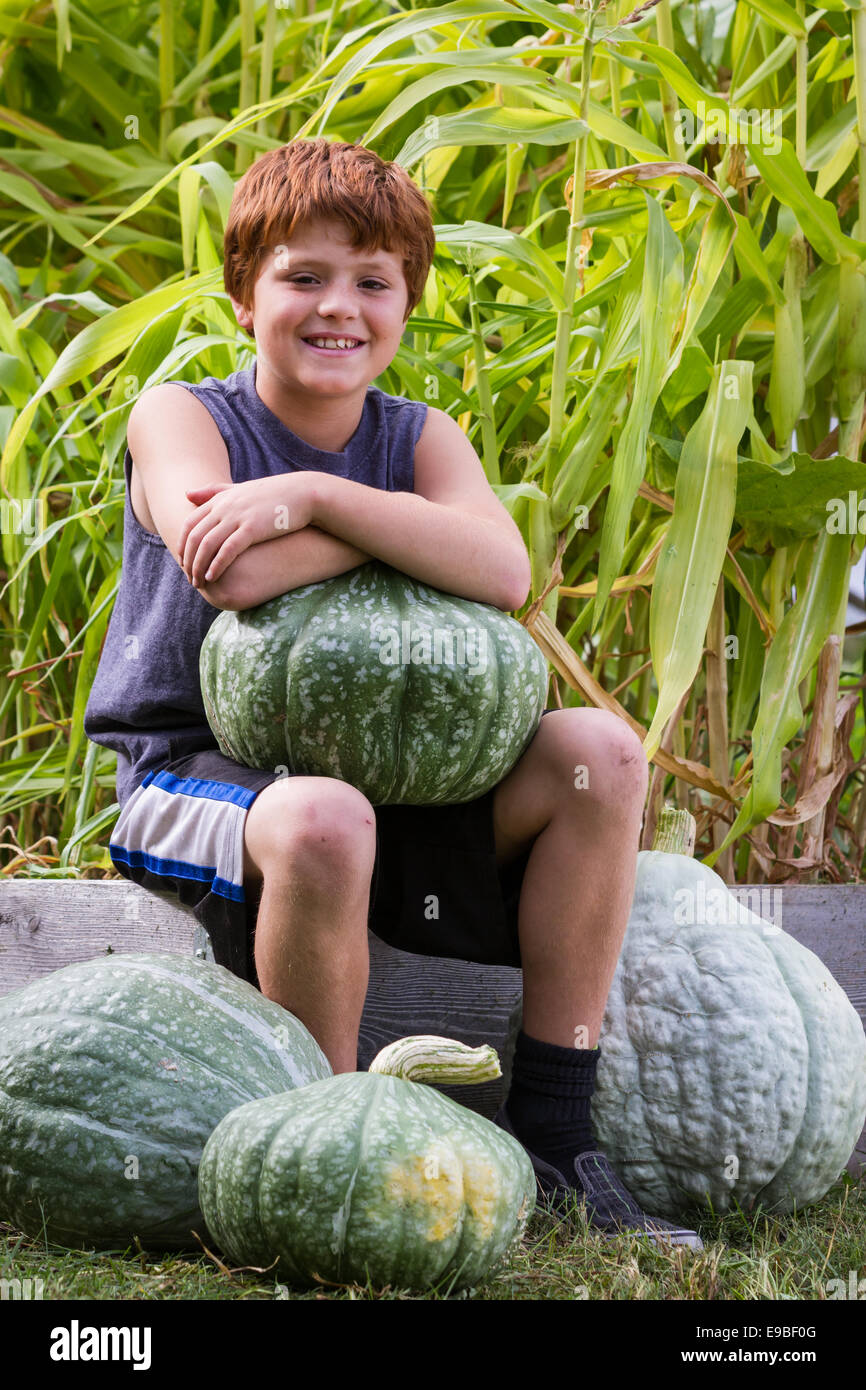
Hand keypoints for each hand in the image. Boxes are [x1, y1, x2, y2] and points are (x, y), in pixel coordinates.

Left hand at [178, 474, 313, 587]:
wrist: (303, 494)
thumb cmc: (273, 494)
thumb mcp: (240, 489)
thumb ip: (213, 491)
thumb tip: (186, 494)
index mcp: (220, 499)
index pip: (189, 524)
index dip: (183, 545)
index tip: (184, 563)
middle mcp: (224, 507)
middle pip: (194, 537)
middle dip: (188, 561)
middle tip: (190, 579)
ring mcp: (237, 517)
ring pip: (207, 545)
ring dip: (199, 567)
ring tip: (199, 583)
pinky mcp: (252, 529)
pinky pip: (227, 550)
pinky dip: (217, 565)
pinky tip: (213, 577)